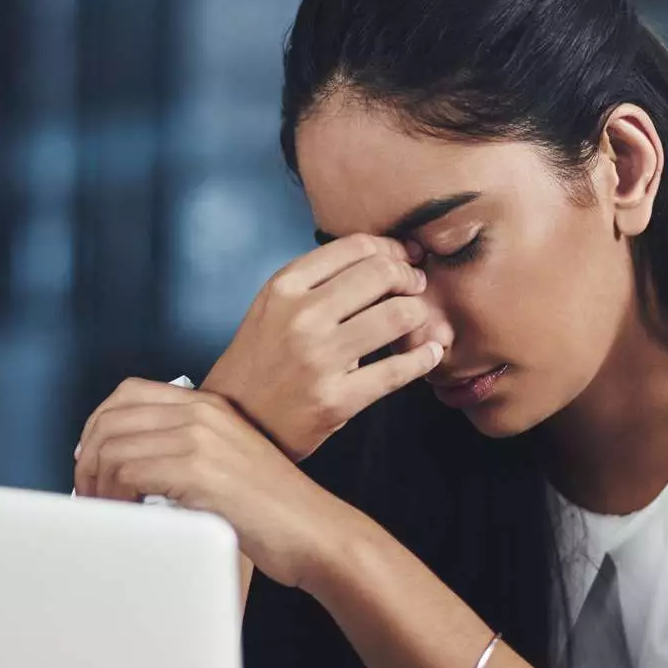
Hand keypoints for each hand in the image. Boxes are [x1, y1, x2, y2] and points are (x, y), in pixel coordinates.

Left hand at [73, 378, 352, 587]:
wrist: (316, 533)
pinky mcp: (196, 469)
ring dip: (96, 483)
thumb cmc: (276, 511)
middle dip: (88, 457)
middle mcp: (202, 413)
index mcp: (209, 406)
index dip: (97, 424)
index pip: (128, 393)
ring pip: (112, 446)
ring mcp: (199, 438)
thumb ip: (186, 451)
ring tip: (105, 511)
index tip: (91, 458)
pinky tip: (126, 516)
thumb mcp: (229, 462)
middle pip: (111, 417)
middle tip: (87, 491)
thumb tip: (127, 466)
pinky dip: (114, 497)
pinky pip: (127, 472)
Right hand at [200, 235, 449, 460]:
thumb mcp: (274, 305)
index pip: (355, 248)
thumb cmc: (261, 359)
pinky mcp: (336, 399)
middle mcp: (301, 317)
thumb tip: (385, 258)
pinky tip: (431, 352)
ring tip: (419, 319)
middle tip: (415, 287)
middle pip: (381, 274)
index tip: (404, 257)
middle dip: (409, 276)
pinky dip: (424, 357)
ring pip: (397, 316)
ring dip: (420, 313)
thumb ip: (319, 280)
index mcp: (284, 287)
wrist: (237, 419)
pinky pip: (397, 371)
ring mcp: (319, 359)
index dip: (391, 248)